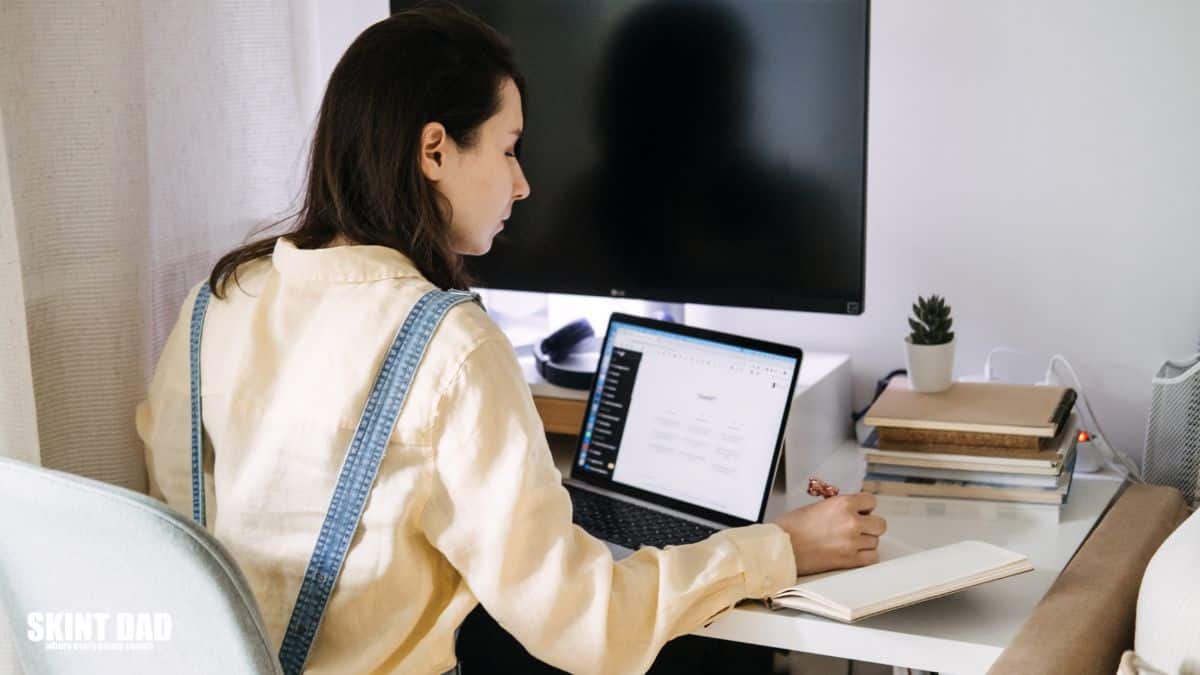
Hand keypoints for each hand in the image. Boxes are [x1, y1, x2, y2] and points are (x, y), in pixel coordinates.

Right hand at [771, 492, 886, 575]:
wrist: (781, 548)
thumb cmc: (791, 527)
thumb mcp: (818, 506)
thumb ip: (840, 507)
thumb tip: (854, 512)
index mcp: (842, 504)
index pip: (871, 502)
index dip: (866, 508)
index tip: (861, 512)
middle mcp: (851, 522)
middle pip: (879, 524)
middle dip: (870, 526)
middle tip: (857, 529)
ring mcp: (852, 542)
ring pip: (875, 542)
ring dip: (865, 542)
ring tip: (849, 543)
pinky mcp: (849, 560)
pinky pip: (871, 558)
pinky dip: (865, 556)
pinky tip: (853, 553)